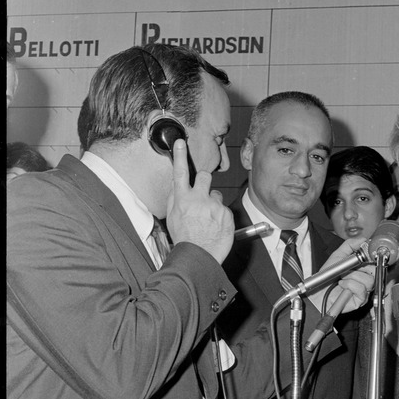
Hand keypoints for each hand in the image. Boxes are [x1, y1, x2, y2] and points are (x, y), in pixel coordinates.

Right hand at [165, 140, 234, 263]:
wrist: (199, 255)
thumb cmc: (184, 238)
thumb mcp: (172, 217)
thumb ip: (175, 198)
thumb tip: (178, 185)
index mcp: (182, 199)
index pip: (180, 172)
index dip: (180, 156)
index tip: (180, 142)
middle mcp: (199, 199)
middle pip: (206, 176)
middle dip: (205, 181)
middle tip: (202, 195)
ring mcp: (214, 206)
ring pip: (216, 195)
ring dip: (213, 203)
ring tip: (208, 220)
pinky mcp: (226, 213)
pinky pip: (224, 208)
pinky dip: (221, 215)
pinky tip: (215, 226)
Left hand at [319, 236, 375, 313]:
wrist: (318, 293)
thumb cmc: (326, 278)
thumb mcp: (337, 256)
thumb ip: (349, 245)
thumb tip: (363, 239)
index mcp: (362, 269)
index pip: (375, 261)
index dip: (372, 257)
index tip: (366, 253)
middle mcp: (365, 280)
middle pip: (375, 270)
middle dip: (359, 266)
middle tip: (348, 267)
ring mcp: (364, 290)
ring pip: (369, 280)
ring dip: (352, 276)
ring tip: (343, 277)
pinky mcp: (361, 300)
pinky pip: (361, 289)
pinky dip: (350, 284)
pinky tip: (342, 285)